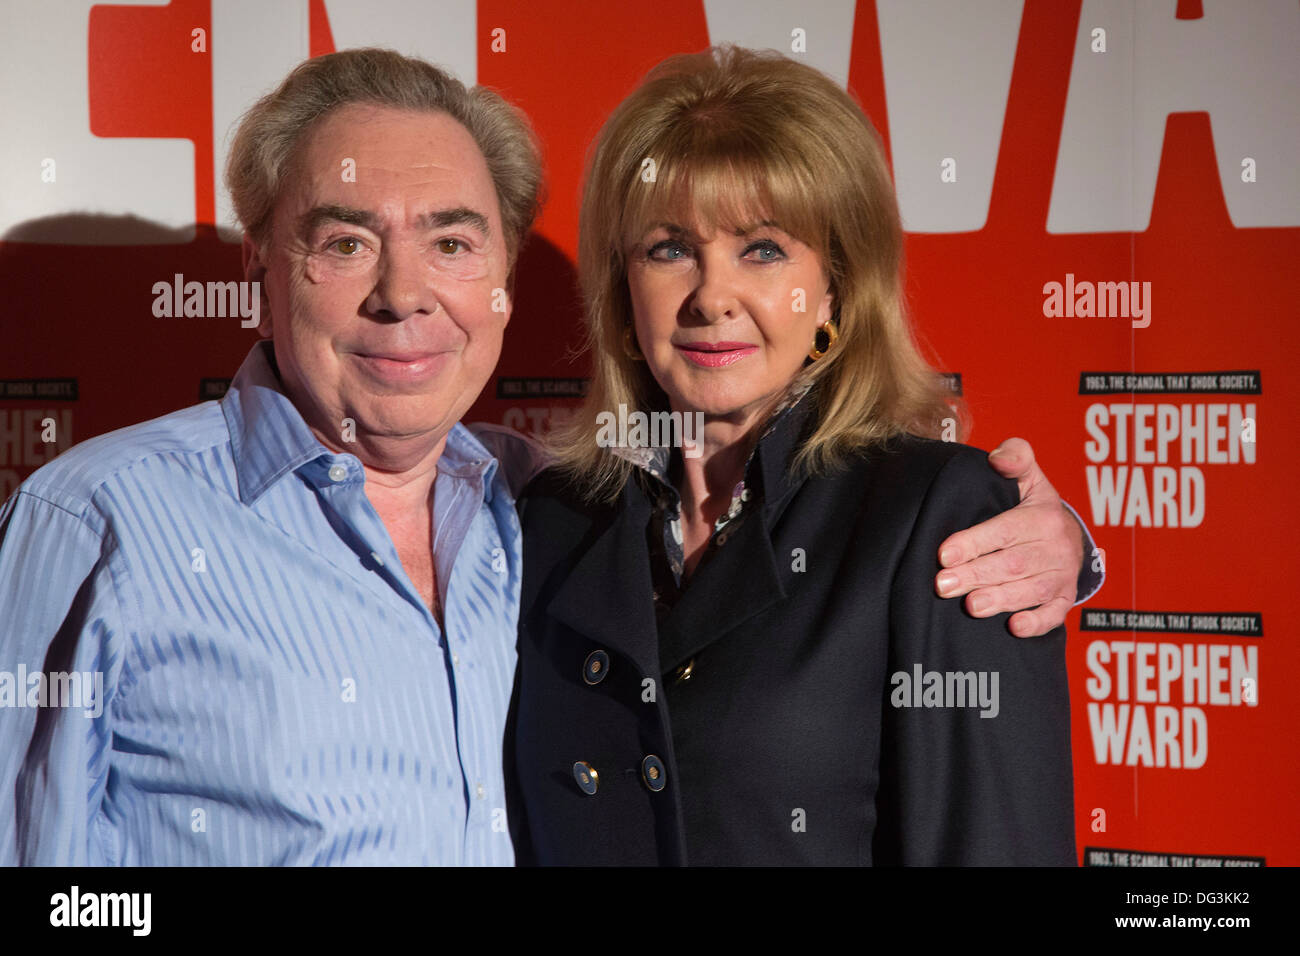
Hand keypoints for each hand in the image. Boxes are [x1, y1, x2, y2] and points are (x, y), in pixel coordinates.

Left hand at [934, 437, 1084, 637]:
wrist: (1069, 535)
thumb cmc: (1034, 506)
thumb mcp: (1028, 476)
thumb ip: (1015, 457)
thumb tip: (999, 458)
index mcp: (1042, 516)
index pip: (1005, 530)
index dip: (974, 542)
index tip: (945, 554)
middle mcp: (1055, 546)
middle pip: (1013, 564)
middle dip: (976, 575)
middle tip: (943, 585)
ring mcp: (1061, 575)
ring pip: (1030, 590)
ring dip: (1000, 599)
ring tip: (971, 607)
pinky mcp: (1064, 598)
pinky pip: (1054, 614)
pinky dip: (1037, 623)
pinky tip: (1015, 628)